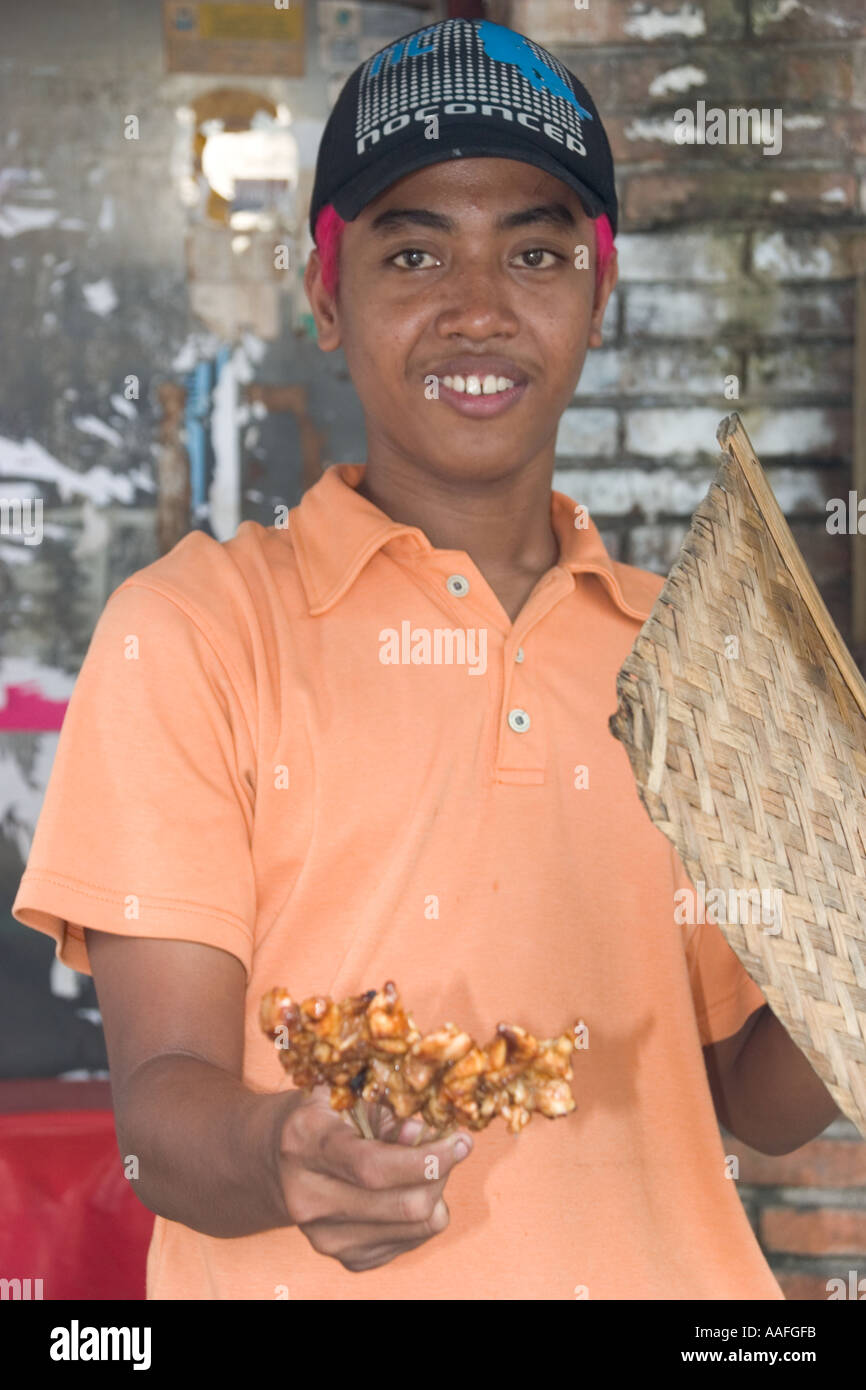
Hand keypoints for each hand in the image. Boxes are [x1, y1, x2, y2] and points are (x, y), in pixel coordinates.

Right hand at [278, 1084, 472, 1271]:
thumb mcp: (346, 1092)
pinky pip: (411, 1242)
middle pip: (404, 1206)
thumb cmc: (319, 1115)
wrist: (273, 1159)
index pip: (374, 1168)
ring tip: (423, 1163)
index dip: (426, 1159)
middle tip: (452, 1147)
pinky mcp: (346, 1258)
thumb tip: (425, 1133)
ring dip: (436, 1192)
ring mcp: (325, 1236)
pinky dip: (423, 1213)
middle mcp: (309, 1198)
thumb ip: (387, 1108)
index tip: (459, 1141)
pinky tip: (407, 1186)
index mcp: (304, 1144)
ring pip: (416, 1228)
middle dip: (441, 1174)